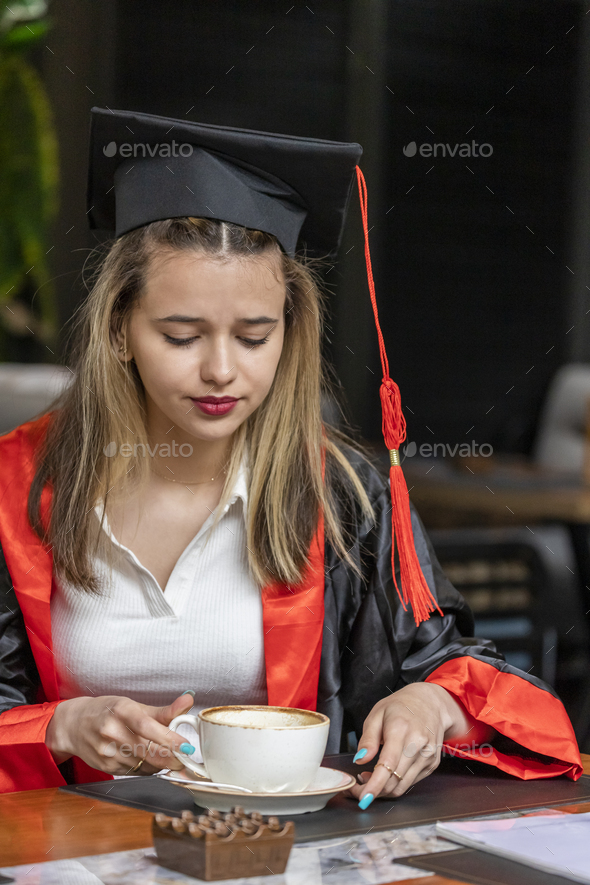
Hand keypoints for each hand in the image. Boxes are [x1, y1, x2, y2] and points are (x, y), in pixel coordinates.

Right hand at [45, 691, 196, 774]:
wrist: (74, 726)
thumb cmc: (107, 711)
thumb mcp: (132, 705)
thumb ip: (163, 710)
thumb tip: (188, 701)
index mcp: (121, 710)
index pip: (146, 726)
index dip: (168, 738)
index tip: (186, 746)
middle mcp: (111, 731)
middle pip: (146, 750)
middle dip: (171, 757)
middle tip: (186, 758)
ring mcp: (107, 751)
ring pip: (143, 764)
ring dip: (161, 763)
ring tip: (170, 756)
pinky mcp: (106, 766)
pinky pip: (135, 771)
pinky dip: (148, 768)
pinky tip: (152, 760)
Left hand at [349, 683, 494, 807]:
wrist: (431, 703)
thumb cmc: (401, 706)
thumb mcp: (377, 714)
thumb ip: (368, 738)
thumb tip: (360, 760)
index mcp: (401, 729)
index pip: (388, 765)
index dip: (374, 785)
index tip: (362, 798)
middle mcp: (418, 745)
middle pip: (394, 781)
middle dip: (373, 790)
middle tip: (358, 785)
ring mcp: (427, 756)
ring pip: (402, 786)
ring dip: (383, 789)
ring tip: (370, 777)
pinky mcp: (432, 764)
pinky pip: (410, 783)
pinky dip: (395, 784)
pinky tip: (387, 773)